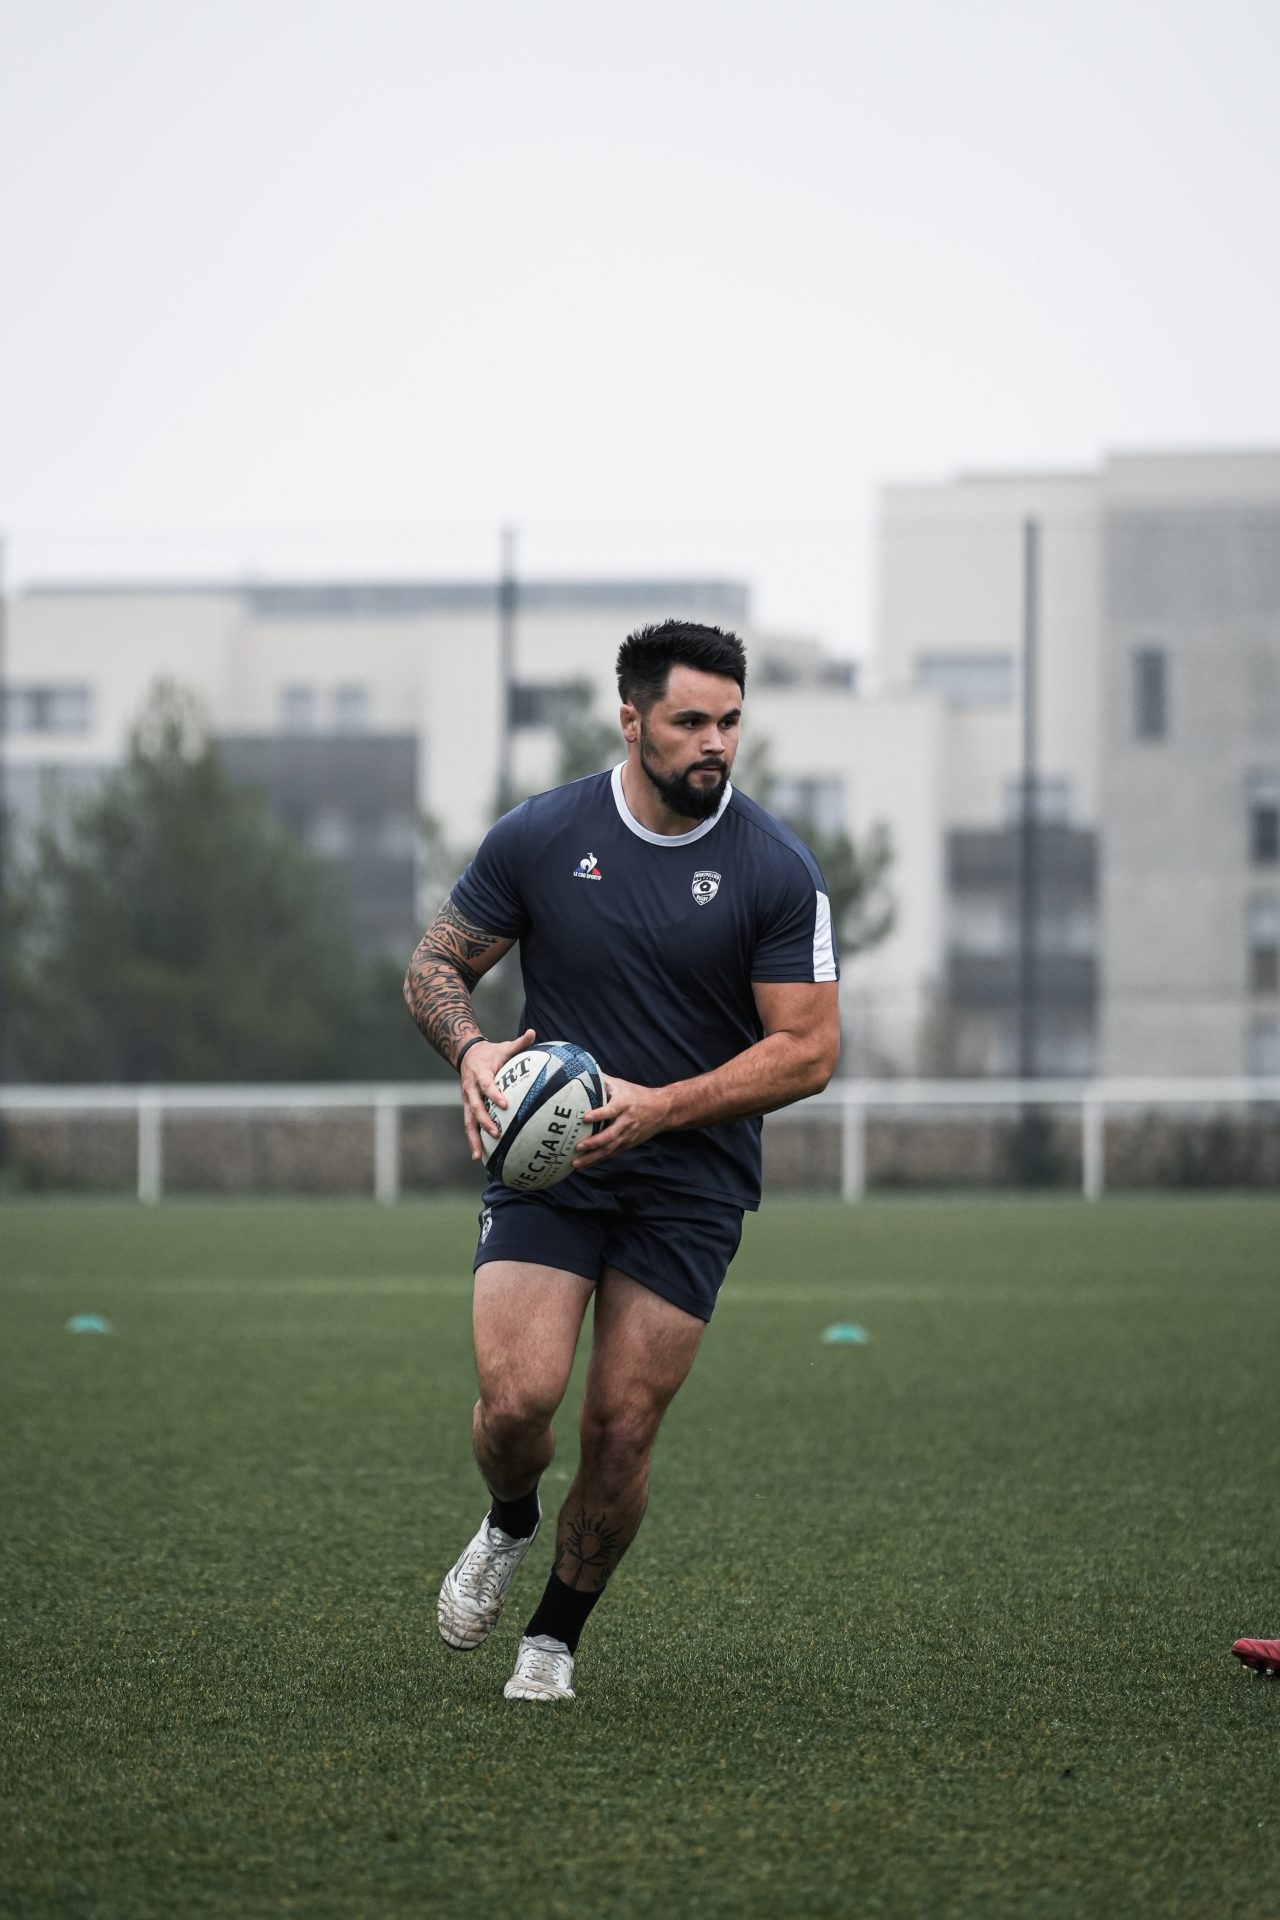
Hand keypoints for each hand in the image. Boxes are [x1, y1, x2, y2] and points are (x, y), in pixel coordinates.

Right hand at [459, 1029, 536, 1161]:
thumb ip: (519, 1043)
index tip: (504, 1105)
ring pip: (468, 1121)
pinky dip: (473, 1140)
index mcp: (480, 1074)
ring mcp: (467, 1100)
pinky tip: (479, 1157)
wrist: (466, 1054)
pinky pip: (469, 1125)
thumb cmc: (491, 1053)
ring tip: (478, 1156)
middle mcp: (470, 1089)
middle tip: (495, 1134)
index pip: (487, 1085)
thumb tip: (533, 1032)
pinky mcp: (467, 1108)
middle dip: (484, 1121)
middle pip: (474, 1107)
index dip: (494, 1094)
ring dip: (473, 1138)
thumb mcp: (504, 1047)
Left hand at [572, 1074, 671, 1171]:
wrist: (662, 1109)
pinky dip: (598, 1160)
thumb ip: (602, 1081)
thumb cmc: (636, 1095)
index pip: (611, 1110)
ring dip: (592, 1157)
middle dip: (593, 1142)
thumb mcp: (621, 1085)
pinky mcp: (627, 1144)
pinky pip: (611, 1153)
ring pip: (609, 1148)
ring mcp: (627, 1135)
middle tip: (578, 1146)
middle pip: (610, 1134)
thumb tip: (581, 1071)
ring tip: (576, 1163)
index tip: (585, 1118)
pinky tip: (584, 1165)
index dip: (599, 1114)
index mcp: (624, 1104)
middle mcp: (626, 1121)